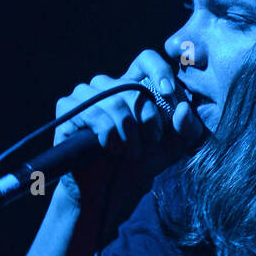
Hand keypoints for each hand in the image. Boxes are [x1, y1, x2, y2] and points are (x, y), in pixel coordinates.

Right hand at [54, 48, 202, 205]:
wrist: (108, 196)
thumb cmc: (137, 168)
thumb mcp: (170, 150)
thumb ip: (187, 131)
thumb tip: (185, 109)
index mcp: (133, 88)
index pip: (146, 60)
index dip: (160, 70)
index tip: (169, 93)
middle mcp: (108, 86)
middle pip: (133, 86)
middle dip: (148, 118)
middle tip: (150, 142)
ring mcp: (86, 96)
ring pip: (114, 100)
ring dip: (129, 132)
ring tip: (130, 153)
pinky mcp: (68, 110)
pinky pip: (92, 111)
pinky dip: (107, 133)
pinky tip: (109, 148)